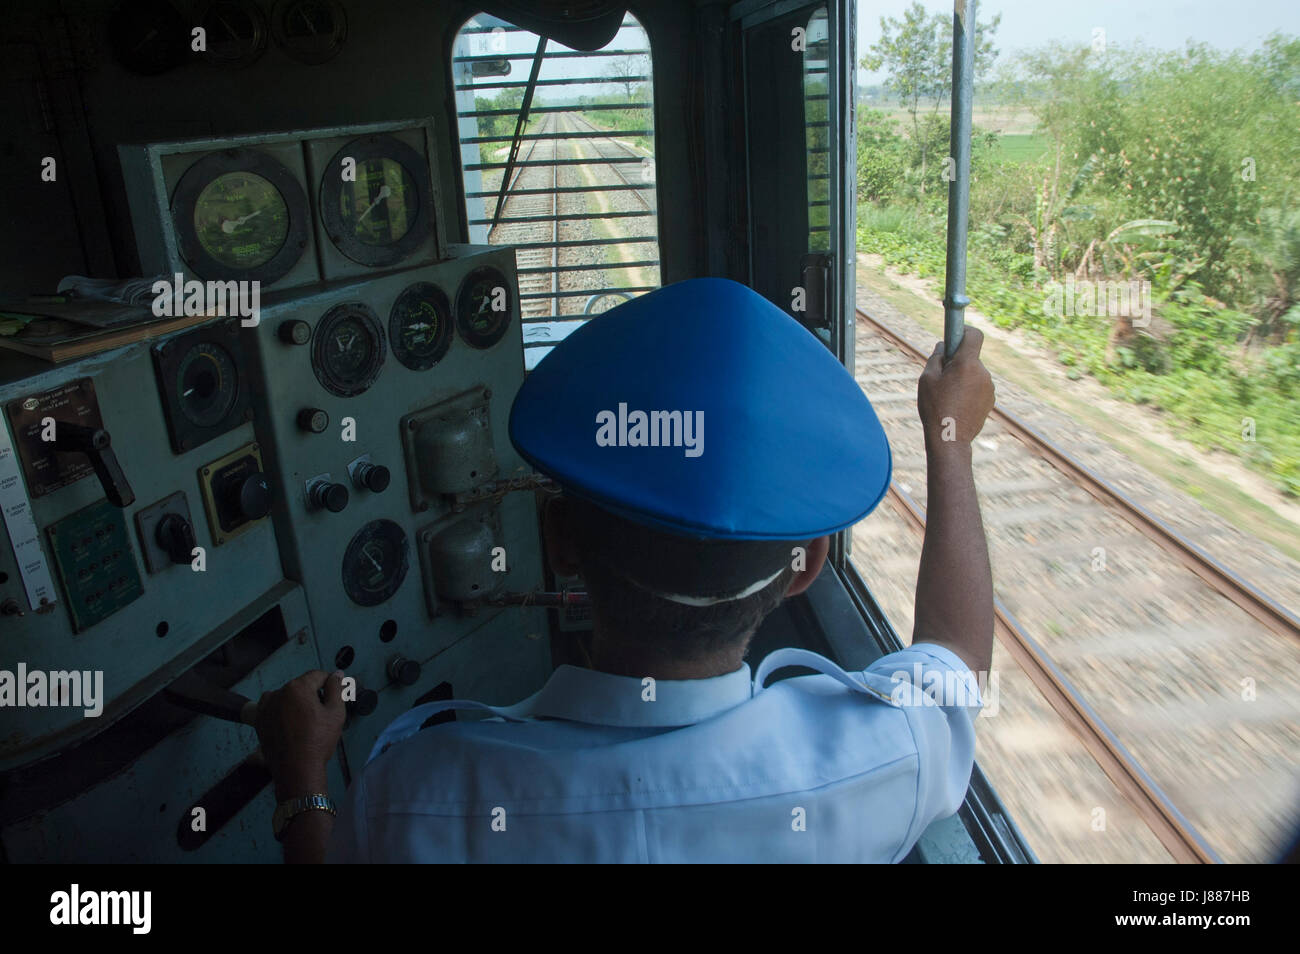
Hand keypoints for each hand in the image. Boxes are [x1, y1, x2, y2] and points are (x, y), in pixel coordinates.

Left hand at [255, 670, 345, 797]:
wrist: (297, 769)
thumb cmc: (316, 743)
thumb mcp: (336, 713)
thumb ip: (336, 689)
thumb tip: (336, 675)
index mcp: (298, 688)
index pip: (317, 675)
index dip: (329, 683)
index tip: (333, 694)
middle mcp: (278, 693)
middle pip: (301, 686)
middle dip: (312, 695)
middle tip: (322, 714)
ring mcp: (266, 707)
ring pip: (286, 697)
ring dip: (296, 702)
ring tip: (305, 722)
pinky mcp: (260, 721)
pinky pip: (272, 708)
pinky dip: (281, 712)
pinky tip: (291, 725)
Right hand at [916, 326, 994, 448]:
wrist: (950, 438)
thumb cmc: (935, 407)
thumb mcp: (927, 378)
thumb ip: (936, 357)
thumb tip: (943, 347)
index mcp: (967, 364)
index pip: (974, 335)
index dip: (964, 331)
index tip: (955, 335)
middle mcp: (982, 373)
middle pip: (971, 357)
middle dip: (958, 361)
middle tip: (942, 376)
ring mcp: (989, 387)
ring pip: (974, 373)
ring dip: (963, 378)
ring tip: (948, 395)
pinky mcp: (990, 400)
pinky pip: (978, 387)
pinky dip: (969, 390)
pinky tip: (956, 404)